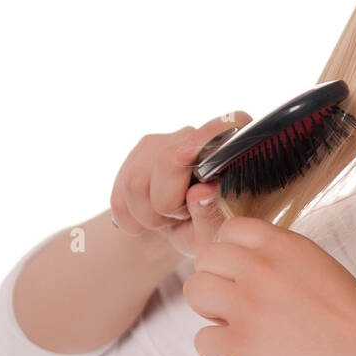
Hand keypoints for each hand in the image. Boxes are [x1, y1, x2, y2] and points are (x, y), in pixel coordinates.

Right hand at [108, 111, 252, 257]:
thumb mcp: (217, 233)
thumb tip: (202, 191)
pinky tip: (149, 217)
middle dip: (167, 203)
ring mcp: (164, 141)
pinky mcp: (136, 155)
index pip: (230, 123)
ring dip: (148, 216)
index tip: (193, 161)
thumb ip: (213, 215)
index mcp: (235, 148)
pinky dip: (130, 218)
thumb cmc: (209, 231)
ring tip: (168, 219)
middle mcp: (200, 135)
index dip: (208, 138)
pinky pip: (119, 195)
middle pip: (167, 161)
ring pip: (136, 182)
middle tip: (180, 217)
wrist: (179, 232)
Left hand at [181, 203, 355, 355]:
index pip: (230, 229)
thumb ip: (281, 261)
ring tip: (245, 329)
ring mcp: (248, 307)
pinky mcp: (239, 347)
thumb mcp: (322, 270)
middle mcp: (262, 268)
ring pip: (195, 292)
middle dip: (218, 282)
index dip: (232, 254)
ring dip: (213, 312)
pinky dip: (222, 352)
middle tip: (244, 307)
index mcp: (287, 246)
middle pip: (205, 259)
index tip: (247, 276)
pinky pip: (202, 339)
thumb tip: (241, 267)